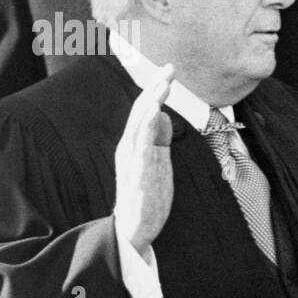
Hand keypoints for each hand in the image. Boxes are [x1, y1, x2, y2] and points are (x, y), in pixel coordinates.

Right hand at [114, 66, 174, 255]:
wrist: (134, 228)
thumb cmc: (147, 195)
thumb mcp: (157, 160)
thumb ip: (159, 139)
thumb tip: (163, 117)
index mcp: (133, 144)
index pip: (144, 110)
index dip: (155, 89)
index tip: (168, 71)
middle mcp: (129, 148)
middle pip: (141, 111)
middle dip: (154, 88)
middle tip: (168, 69)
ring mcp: (132, 161)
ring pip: (139, 124)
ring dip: (151, 102)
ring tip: (163, 85)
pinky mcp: (139, 175)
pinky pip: (142, 147)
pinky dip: (147, 128)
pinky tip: (155, 113)